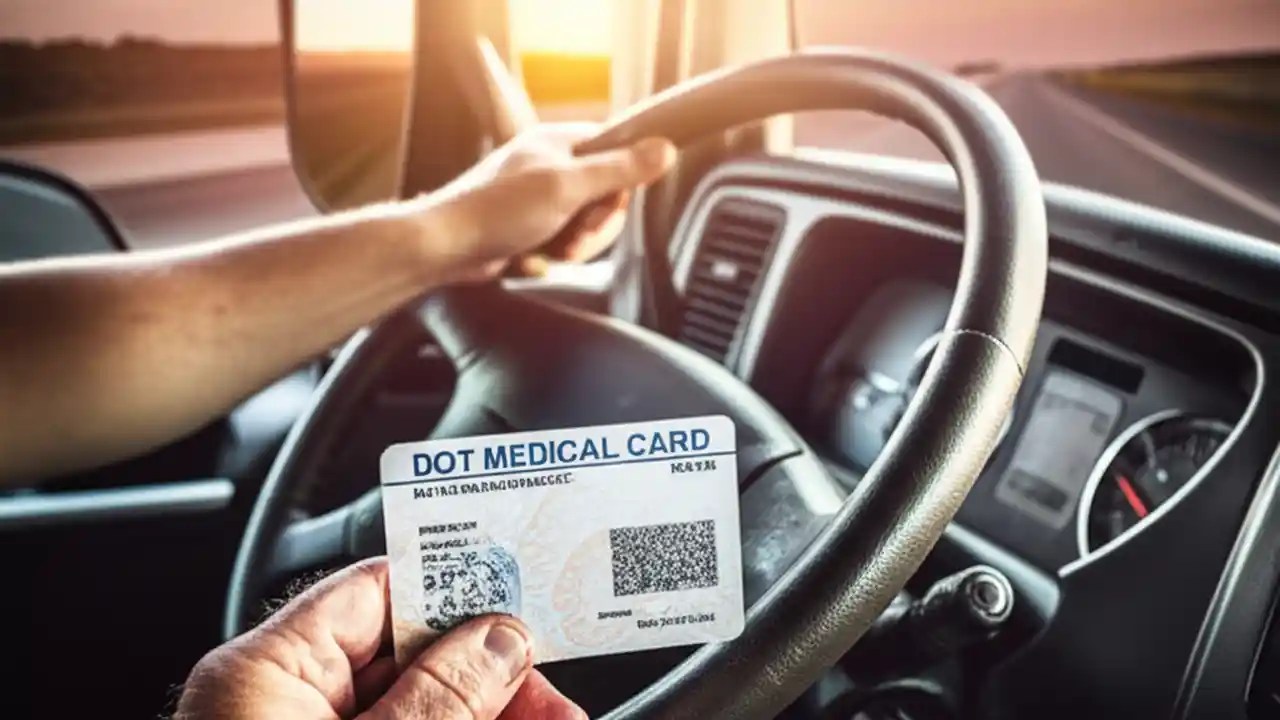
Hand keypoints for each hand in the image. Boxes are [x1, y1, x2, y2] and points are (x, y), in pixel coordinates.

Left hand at [175, 558, 583, 718]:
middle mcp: (277, 704)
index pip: (376, 589)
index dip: (458, 586)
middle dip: (493, 675)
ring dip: (489, 714)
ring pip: (414, 710)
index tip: (523, 594)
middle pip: (406, 659)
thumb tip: (499, 640)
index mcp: (262, 673)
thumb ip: (436, 700)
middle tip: (558, 699)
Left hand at [421, 123, 675, 281]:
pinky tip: (528, 258)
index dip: (620, 185)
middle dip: (593, 228)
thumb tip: (665, 148)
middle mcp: (551, 166)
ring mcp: (539, 199)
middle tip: (572, 235)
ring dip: (571, 247)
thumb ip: (619, 169)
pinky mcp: (528, 229)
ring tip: (547, 249)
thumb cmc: (496, 210)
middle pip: (606, 198)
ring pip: (585, 228)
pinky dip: (548, 258)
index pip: (617, 151)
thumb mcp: (568, 186)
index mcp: (560, 142)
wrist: (447, 248)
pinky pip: (560, 246)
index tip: (605, 205)